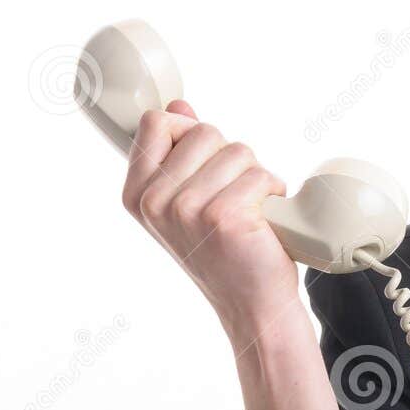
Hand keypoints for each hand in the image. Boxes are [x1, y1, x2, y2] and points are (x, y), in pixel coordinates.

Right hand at [122, 99, 299, 339]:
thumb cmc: (222, 250)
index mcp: (136, 193)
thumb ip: (178, 152)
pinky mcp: (224, 216)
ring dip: (255, 176)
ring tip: (250, 209)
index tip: (204, 165)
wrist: (250, 303)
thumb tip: (179, 106)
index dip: (189, 132)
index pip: (156, 122)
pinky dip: (273, 191)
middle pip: (204, 131)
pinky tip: (264, 220)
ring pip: (238, 150)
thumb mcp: (186, 201)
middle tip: (232, 195)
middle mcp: (154, 201)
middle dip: (230, 157)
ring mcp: (186, 209)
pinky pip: (261, 174)